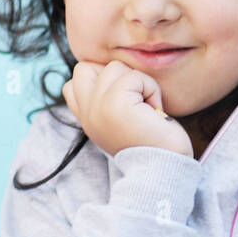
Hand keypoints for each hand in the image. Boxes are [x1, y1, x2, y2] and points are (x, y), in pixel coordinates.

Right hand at [62, 60, 192, 156]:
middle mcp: (86, 115)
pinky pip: (134, 76)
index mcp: (86, 120)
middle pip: (85, 67)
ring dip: (139, 83)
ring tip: (147, 109)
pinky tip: (154, 113)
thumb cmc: (154, 144)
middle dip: (115, 76)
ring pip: (114, 67)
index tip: (124, 104)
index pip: (72, 84)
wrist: (165, 169)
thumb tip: (110, 70)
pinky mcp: (114, 103)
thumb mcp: (121, 121)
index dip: (99, 82)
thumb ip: (107, 101)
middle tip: (134, 100)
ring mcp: (97, 108)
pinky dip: (151, 89)